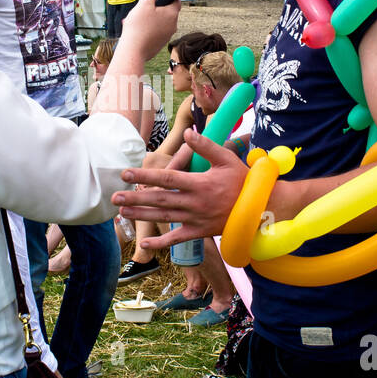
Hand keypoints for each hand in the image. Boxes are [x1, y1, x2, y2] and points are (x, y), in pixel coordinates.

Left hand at [112, 129, 246, 246]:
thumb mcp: (227, 159)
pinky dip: (161, 243)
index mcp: (199, 183)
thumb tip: (188, 133)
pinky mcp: (200, 232)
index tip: (125, 174)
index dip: (144, 176)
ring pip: (164, 217)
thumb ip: (206, 146)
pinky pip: (177, 239)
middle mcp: (194, 202)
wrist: (261, 209)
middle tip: (115, 196)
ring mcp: (196, 219)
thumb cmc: (243, 181)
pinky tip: (144, 244)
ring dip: (142, 215)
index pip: (166, 179)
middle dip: (136, 197)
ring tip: (122, 212)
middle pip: (159, 199)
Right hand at [116, 0, 180, 61]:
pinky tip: (140, 31)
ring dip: (154, 19)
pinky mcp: (160, 44)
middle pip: (168, 12)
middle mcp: (174, 25)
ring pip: (162, 22)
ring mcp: (168, 36)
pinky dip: (151, 30)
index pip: (175, 1)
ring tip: (140, 21)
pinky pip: (158, 32)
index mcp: (172, 14)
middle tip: (144, 9)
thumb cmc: (138, 27)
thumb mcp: (144, 4)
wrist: (133, 51)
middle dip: (157, 9)